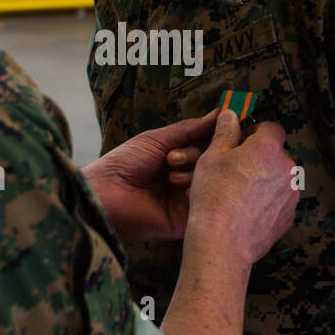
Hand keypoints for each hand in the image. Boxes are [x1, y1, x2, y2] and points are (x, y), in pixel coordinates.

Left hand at [82, 110, 217, 242]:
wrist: (106, 193)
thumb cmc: (124, 163)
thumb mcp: (158, 139)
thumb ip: (190, 129)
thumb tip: (219, 114)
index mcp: (179, 158)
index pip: (209, 144)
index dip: (217, 136)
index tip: (228, 125)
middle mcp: (187, 178)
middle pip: (213, 161)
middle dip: (194, 155)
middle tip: (171, 159)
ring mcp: (189, 199)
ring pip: (212, 180)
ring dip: (191, 173)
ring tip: (168, 178)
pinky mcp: (188, 220)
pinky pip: (207, 202)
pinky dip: (196, 191)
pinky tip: (181, 190)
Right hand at [185, 110, 299, 267]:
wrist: (222, 243)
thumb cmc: (214, 197)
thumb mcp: (211, 157)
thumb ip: (225, 132)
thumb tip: (230, 115)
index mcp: (269, 148)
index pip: (272, 128)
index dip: (255, 131)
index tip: (241, 139)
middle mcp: (287, 169)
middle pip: (276, 154)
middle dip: (258, 157)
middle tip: (234, 168)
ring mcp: (290, 195)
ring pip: (278, 178)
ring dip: (263, 180)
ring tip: (237, 192)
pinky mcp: (288, 217)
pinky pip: (278, 201)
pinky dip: (266, 202)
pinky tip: (244, 209)